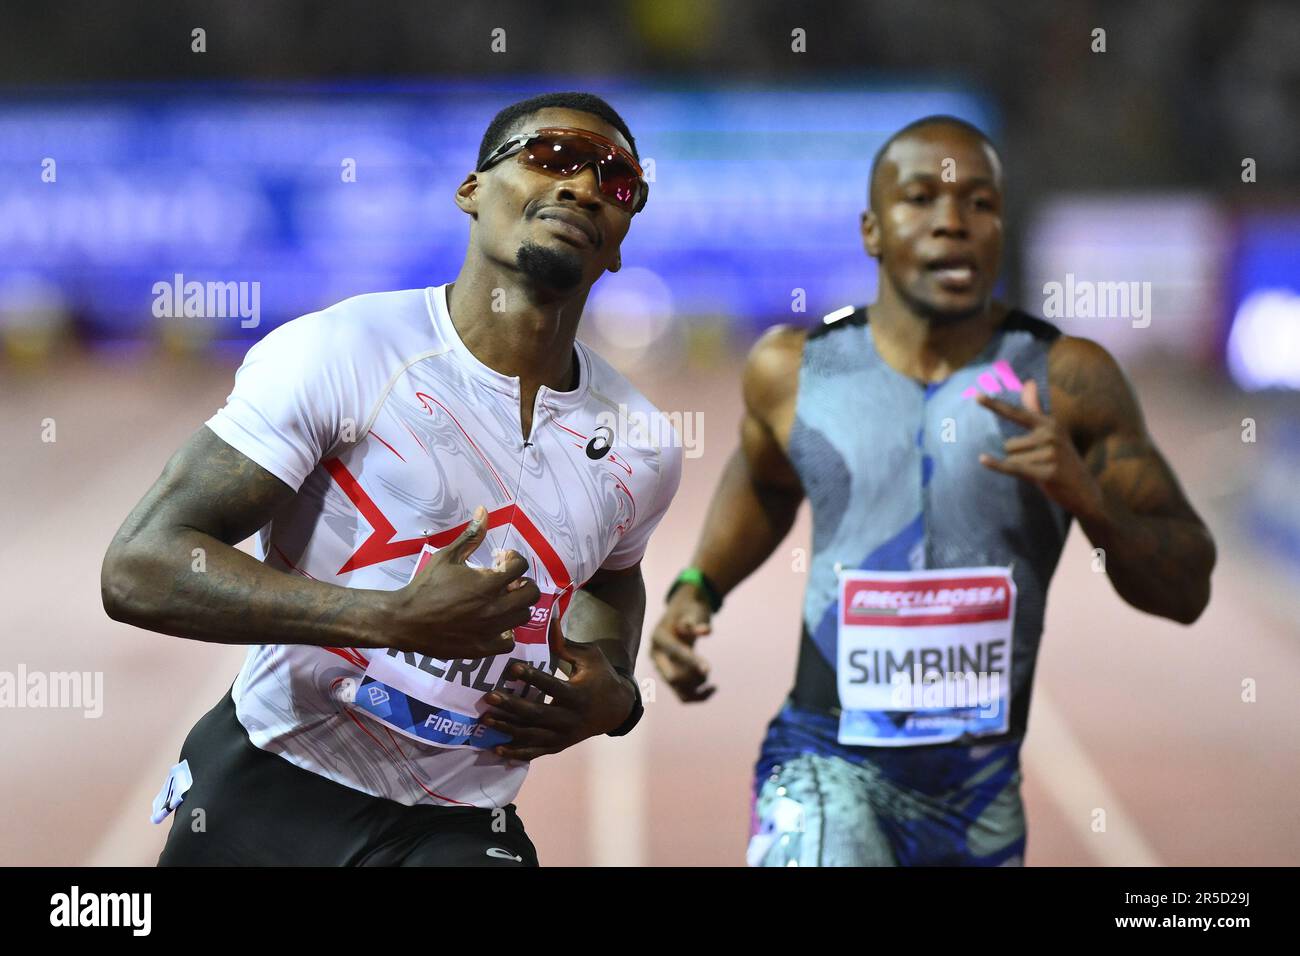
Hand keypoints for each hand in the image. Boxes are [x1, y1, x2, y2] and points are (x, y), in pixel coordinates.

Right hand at [386, 505, 540, 658]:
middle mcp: (494, 607)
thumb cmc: (426, 585)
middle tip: (509, 582)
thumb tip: (484, 511)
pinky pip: (510, 642)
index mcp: (487, 583)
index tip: (503, 561)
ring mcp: (490, 630)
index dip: (515, 560)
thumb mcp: (447, 556)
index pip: (521, 567)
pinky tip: (495, 624)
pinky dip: (507, 632)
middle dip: (524, 583)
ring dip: (517, 605)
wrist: (405, 620)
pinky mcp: (483, 648)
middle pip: (531, 594)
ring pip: (524, 616)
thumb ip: (470, 536)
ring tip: (501, 600)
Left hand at [481, 611, 636, 760]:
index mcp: (578, 695)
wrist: (617, 710)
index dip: (533, 677)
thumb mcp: (590, 657)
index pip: (552, 686)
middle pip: (537, 714)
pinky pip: (535, 752)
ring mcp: (564, 735)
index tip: (512, 667)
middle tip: (489, 697)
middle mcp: (570, 718)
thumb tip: (549, 620)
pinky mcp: (559, 745)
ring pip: (532, 735)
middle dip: (511, 706)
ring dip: (507, 728)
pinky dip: (516, 753)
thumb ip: (566, 644)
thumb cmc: (601, 677)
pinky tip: (496, 749)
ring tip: (485, 719)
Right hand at [649, 584, 714, 701]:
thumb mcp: (692, 611)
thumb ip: (695, 621)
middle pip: (672, 677)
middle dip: (693, 676)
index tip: (708, 669)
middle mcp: (657, 657)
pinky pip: (684, 696)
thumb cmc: (689, 612)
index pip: (675, 652)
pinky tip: (713, 688)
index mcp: (658, 637)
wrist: (682, 618)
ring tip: (708, 671)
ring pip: (679, 691)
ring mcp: (663, 670)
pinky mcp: (672, 679)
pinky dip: (699, 696)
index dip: (692, 660)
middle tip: (708, 668)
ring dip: (698, 686)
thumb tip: (706, 631)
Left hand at [975, 379, 1105, 518]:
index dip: (995, 405)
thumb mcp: (1051, 431)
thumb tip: (1029, 383)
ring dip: (1021, 468)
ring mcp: (1050, 453)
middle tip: (1039, 464)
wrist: (1084, 491)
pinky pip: (1013, 467)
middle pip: (1009, 445)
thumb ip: (1035, 409)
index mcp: (1049, 423)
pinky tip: (982, 459)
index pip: (1016, 413)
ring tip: (1042, 471)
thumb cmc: (1061, 459)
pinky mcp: (1047, 472)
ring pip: (1011, 459)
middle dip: (1017, 457)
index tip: (976, 396)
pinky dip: (997, 465)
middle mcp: (1050, 435)